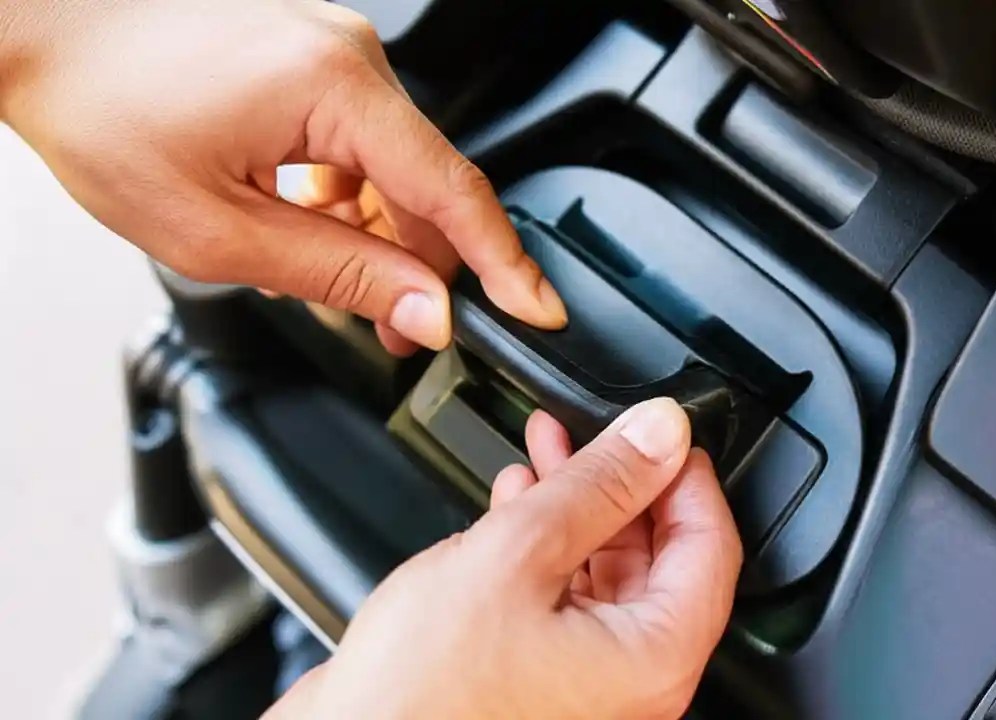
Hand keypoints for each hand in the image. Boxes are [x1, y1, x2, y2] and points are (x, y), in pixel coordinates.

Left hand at [0, 0, 565, 351]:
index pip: (453, 189)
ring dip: (375, 230)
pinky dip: (349, 192)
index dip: (502, 263)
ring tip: (326, 278)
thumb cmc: (99, 107)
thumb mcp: (219, 229)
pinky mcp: (313, 56)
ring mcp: (332, 50)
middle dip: (419, 263)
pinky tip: (306, 221)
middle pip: (427, 183)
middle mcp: (349, 55)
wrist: (40, 28)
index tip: (536, 309)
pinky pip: (362, 138)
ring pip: (394, 166)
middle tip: (395, 330)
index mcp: (334, 87)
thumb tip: (426, 310)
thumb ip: (339, 274)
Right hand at [268, 398, 743, 719]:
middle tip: (599, 433)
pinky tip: (517, 504)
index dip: (685, 476)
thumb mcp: (517, 555)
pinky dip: (546, 546)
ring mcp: (585, 685)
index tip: (661, 433)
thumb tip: (659, 435)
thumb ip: (597, 485)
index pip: (712, 547)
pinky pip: (564, 599)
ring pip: (606, 573)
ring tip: (550, 452)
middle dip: (622, 484)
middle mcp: (632, 683)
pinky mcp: (538, 680)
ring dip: (578, 506)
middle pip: (660, 558)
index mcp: (655, 660)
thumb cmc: (420, 698)